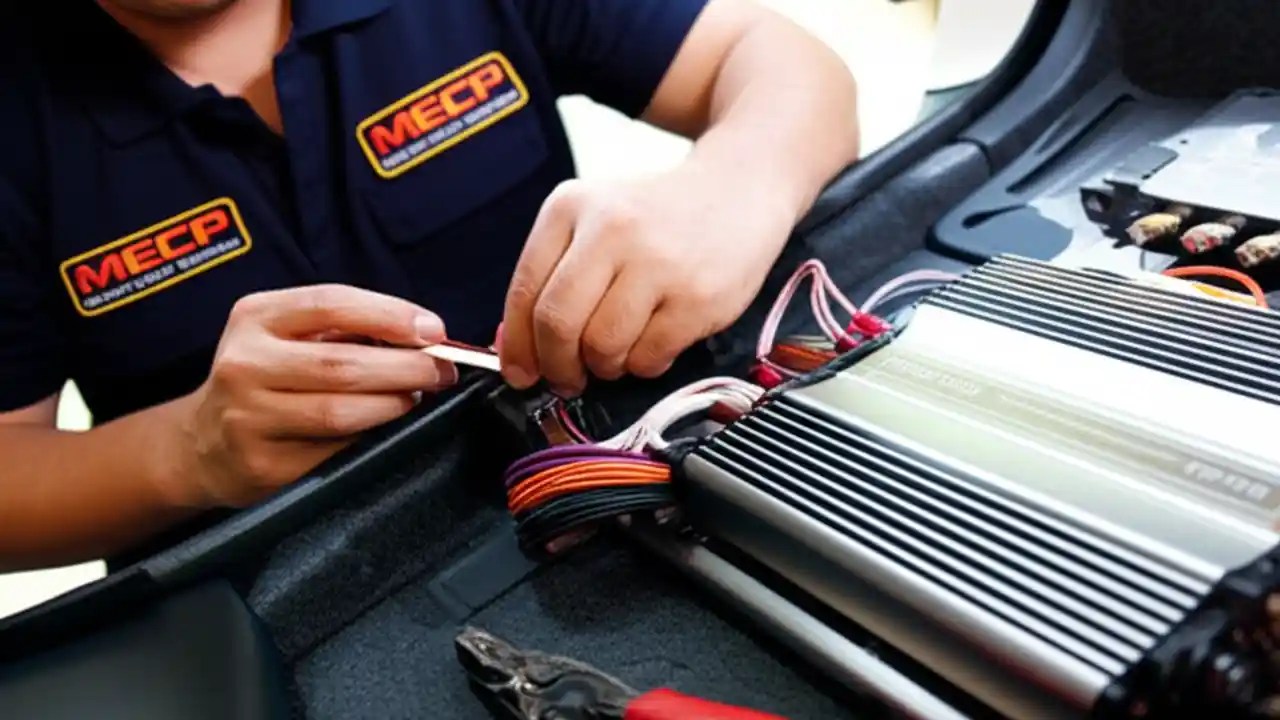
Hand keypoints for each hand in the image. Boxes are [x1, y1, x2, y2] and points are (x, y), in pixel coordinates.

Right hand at [168, 284, 456, 507]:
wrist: (203, 441)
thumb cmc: (267, 377)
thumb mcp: (289, 335)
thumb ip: (348, 328)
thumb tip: (426, 336)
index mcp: (256, 317)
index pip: (331, 303)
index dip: (390, 315)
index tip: (434, 330)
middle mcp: (245, 363)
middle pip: (342, 364)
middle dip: (406, 367)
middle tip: (442, 371)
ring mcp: (249, 417)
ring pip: (340, 413)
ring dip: (393, 405)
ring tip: (416, 397)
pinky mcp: (262, 464)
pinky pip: (333, 452)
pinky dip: (370, 439)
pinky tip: (384, 429)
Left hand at [499, 162, 795, 394]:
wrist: (739, 189)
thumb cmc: (657, 218)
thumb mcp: (595, 222)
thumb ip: (552, 277)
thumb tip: (514, 348)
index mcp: (572, 206)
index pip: (526, 291)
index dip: (517, 345)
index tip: (520, 372)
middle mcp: (612, 228)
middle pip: (558, 323)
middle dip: (556, 366)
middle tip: (567, 378)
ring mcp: (658, 263)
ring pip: (603, 346)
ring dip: (604, 366)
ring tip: (617, 353)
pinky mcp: (696, 297)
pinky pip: (649, 357)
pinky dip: (644, 364)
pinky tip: (653, 342)